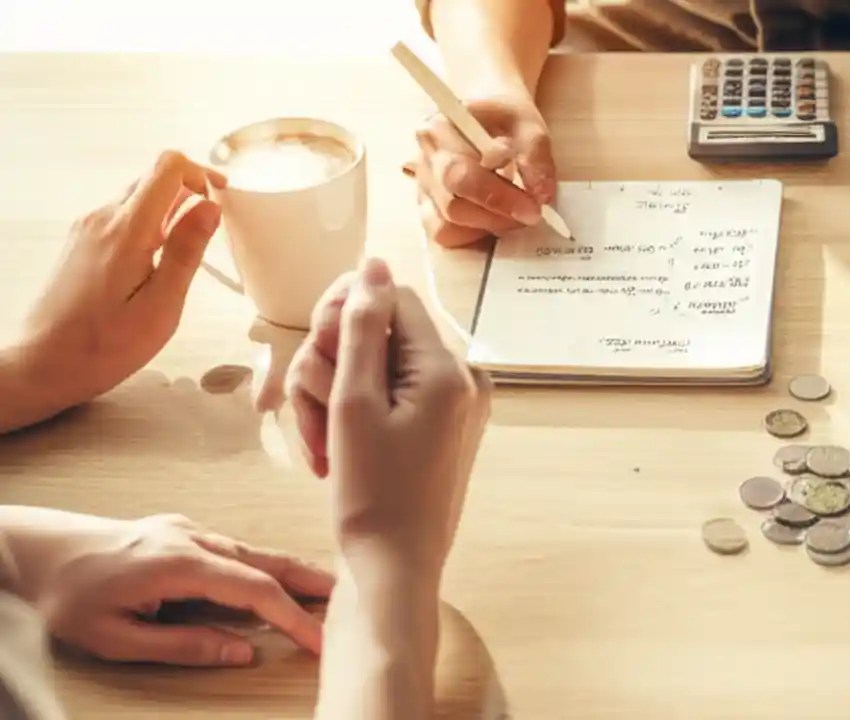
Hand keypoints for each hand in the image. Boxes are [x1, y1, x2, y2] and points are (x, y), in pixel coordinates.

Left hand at [0, 508, 332, 665]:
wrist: (34, 549)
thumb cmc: (68, 597)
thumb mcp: (117, 638)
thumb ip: (184, 644)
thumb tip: (242, 652)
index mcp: (179, 563)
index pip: (255, 590)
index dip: (294, 616)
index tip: (321, 640)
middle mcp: (192, 538)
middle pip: (268, 559)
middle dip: (312, 580)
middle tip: (353, 598)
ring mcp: (188, 530)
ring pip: (254, 550)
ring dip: (292, 570)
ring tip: (328, 588)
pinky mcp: (180, 531)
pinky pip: (235, 547)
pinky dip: (265, 563)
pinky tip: (277, 575)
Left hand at [18, 151, 225, 416]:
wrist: (44, 363)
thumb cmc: (104, 346)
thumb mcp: (161, 306)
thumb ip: (186, 251)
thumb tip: (210, 207)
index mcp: (126, 231)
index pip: (167, 168)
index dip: (201, 174)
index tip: (219, 201)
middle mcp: (102, 219)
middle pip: (153, 178)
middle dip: (189, 193)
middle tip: (211, 230)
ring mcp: (87, 229)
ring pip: (138, 198)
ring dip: (169, 212)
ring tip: (185, 253)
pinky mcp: (81, 242)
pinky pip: (122, 217)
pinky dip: (149, 226)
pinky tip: (156, 263)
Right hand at [287, 259, 490, 568]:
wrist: (392, 570)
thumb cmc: (372, 496)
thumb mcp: (355, 403)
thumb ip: (364, 326)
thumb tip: (375, 264)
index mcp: (448, 368)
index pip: (389, 295)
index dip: (340, 314)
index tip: (315, 357)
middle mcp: (461, 378)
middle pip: (377, 328)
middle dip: (330, 366)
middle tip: (314, 415)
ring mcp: (452, 403)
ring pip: (371, 363)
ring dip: (330, 398)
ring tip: (320, 446)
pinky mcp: (437, 425)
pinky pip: (386, 395)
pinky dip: (351, 416)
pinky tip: (331, 454)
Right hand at [409, 94, 555, 247]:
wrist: (487, 117)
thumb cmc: (505, 119)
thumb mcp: (528, 125)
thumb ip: (536, 155)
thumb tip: (539, 194)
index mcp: (440, 130)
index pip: (462, 174)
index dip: (499, 198)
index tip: (533, 207)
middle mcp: (425, 158)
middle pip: (452, 205)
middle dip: (497, 217)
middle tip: (530, 214)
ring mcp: (422, 184)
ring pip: (447, 224)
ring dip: (487, 226)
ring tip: (513, 212)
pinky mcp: (427, 206)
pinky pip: (443, 233)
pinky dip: (471, 234)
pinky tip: (492, 218)